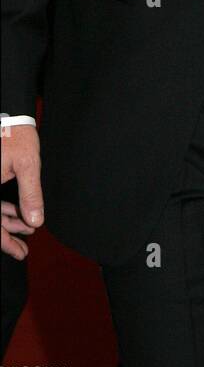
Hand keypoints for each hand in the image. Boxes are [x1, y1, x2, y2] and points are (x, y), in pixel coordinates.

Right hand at [0, 125, 43, 259]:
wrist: (8, 114)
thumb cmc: (17, 135)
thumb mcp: (28, 164)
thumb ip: (31, 194)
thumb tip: (36, 221)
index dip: (6, 242)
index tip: (21, 253)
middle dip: (7, 235)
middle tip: (24, 248)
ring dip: (7, 222)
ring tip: (27, 230)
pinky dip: (4, 210)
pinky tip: (18, 215)